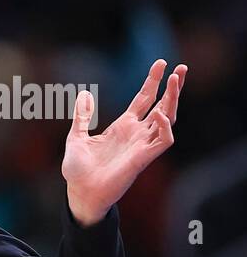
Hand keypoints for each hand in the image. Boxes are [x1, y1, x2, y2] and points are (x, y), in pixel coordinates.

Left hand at [62, 59, 185, 225]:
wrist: (79, 192)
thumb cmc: (78, 169)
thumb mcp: (76, 136)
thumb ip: (82, 116)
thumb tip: (83, 93)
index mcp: (123, 126)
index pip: (144, 99)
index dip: (153, 82)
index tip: (161, 63)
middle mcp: (136, 133)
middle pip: (162, 105)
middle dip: (173, 87)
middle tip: (181, 67)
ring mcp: (142, 144)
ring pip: (168, 118)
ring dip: (173, 100)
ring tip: (176, 80)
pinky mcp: (143, 158)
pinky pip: (163, 140)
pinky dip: (165, 127)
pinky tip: (160, 114)